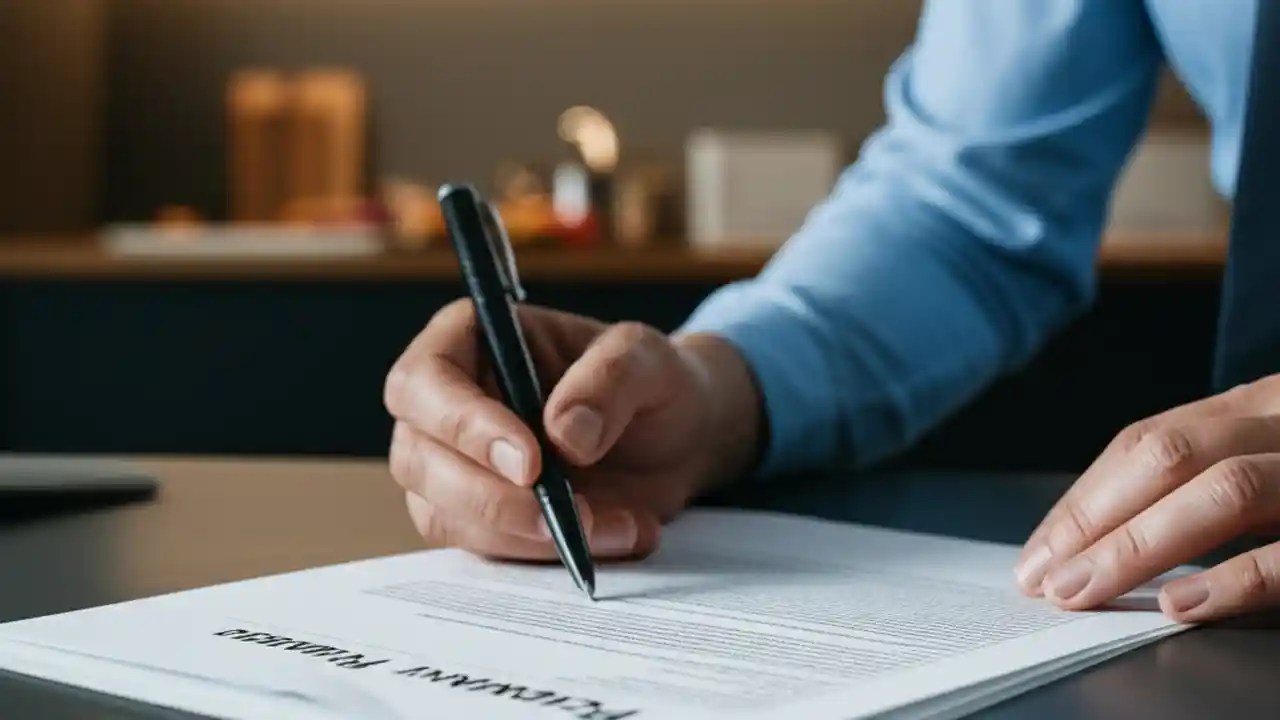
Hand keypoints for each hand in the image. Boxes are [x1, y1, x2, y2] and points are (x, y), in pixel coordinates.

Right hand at [384, 300, 759, 561]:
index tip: (529, 463)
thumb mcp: (649, 359)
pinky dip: (544, 554)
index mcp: (469, 339)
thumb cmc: (650, 382)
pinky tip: (610, 537)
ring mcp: (452, 466)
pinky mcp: (476, 518)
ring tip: (617, 526)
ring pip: (446, 515)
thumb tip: (565, 433)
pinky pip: (483, 550)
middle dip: (493, 498)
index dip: (463, 425)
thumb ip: (612, 379)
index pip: (424, 381)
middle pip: (419, 458)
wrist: (675, 439)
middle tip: (572, 513)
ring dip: (527, 536)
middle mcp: (445, 404)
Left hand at [1014, 374, 1279, 621]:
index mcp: (1262, 406)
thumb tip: (1092, 547)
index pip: (1150, 441)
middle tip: (1044, 581)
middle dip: (1095, 520)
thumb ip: (1203, 487)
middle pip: (1171, 457)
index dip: (1086, 498)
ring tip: (1082, 591)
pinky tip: (1177, 605)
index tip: (1038, 555)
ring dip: (1138, 546)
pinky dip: (1231, 579)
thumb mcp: (1270, 467)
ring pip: (1225, 490)